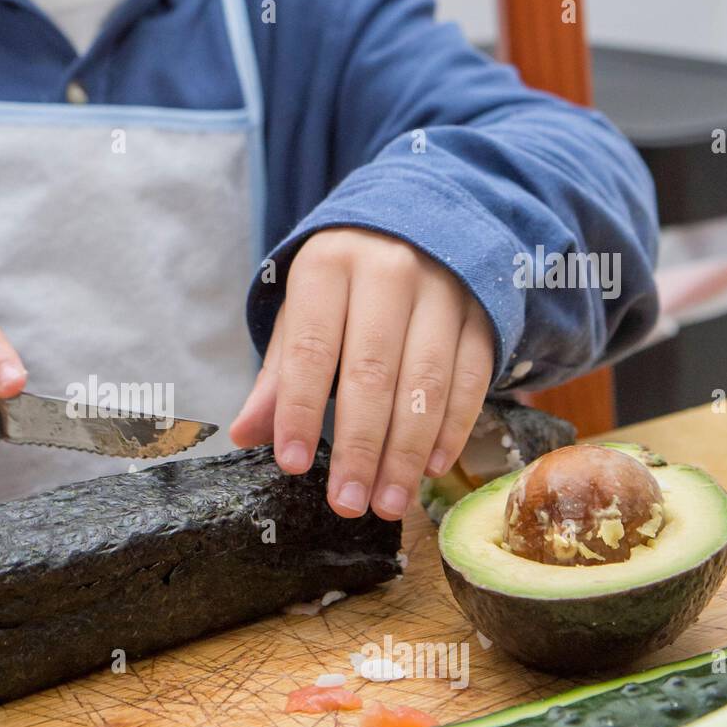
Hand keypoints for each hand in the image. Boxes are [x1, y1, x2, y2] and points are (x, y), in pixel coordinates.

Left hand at [230, 228, 493, 519]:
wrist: (418, 222)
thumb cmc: (344, 283)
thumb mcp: (302, 312)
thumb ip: (279, 375)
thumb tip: (244, 433)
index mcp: (329, 267)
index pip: (310, 349)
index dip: (299, 411)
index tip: (291, 465)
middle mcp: (389, 272)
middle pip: (372, 374)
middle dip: (359, 448)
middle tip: (347, 503)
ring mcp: (443, 290)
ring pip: (426, 383)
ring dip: (406, 453)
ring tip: (387, 503)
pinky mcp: (482, 313)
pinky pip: (471, 379)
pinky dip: (451, 430)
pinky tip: (431, 469)